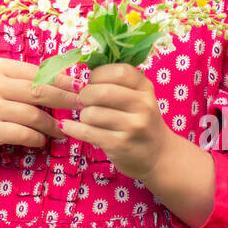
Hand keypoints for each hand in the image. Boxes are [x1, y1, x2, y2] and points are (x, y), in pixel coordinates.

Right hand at [0, 57, 75, 159]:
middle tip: (81, 107)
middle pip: (40, 91)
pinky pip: (24, 134)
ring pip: (34, 115)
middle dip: (65, 100)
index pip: (38, 72)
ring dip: (53, 125)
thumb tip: (65, 81)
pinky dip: (38, 138)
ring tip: (63, 130)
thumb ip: (26, 79)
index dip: (63, 81)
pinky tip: (43, 140)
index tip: (81, 88)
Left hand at [52, 62, 172, 181]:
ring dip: (83, 115)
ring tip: (88, 118)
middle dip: (85, 95)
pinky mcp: (120, 145)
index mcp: (145, 88)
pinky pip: (87, 132)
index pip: (119, 72)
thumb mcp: (138, 97)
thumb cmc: (140, 120)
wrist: (159, 155)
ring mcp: (133, 126)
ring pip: (92, 113)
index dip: (99, 75)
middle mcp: (143, 105)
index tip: (93, 82)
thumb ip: (116, 83)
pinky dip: (72, 128)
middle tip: (84, 101)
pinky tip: (68, 126)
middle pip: (101, 92)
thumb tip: (80, 78)